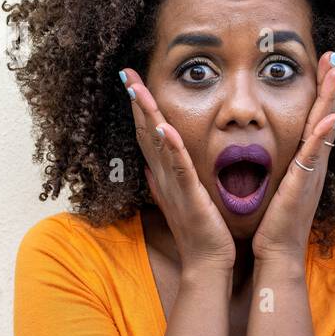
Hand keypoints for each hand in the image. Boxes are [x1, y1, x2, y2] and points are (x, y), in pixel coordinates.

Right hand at [121, 67, 236, 272]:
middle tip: (125, 73)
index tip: (131, 81)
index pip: (148, 135)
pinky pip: (179, 168)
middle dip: (137, 101)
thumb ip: (168, 179)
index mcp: (165, 175)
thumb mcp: (183, 198)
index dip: (139, 107)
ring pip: (157, 144)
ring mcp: (174, 185)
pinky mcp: (189, 196)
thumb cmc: (201, 232)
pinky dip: (170, 147)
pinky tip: (164, 127)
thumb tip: (152, 165)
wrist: (208, 262)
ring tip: (137, 89)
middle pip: (146, 132)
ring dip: (147, 115)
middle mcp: (164, 177)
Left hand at [251, 50, 334, 263]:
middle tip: (334, 57)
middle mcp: (313, 164)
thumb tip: (274, 150)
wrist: (277, 253)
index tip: (323, 66)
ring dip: (330, 100)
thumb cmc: (274, 223)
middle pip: (325, 116)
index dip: (320, 94)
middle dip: (330, 87)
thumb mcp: (278, 187)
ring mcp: (310, 172)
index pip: (314, 120)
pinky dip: (322, 135)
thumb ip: (280, 167)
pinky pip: (314, 155)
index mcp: (305, 162)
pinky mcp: (302, 184)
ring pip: (323, 128)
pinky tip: (331, 116)